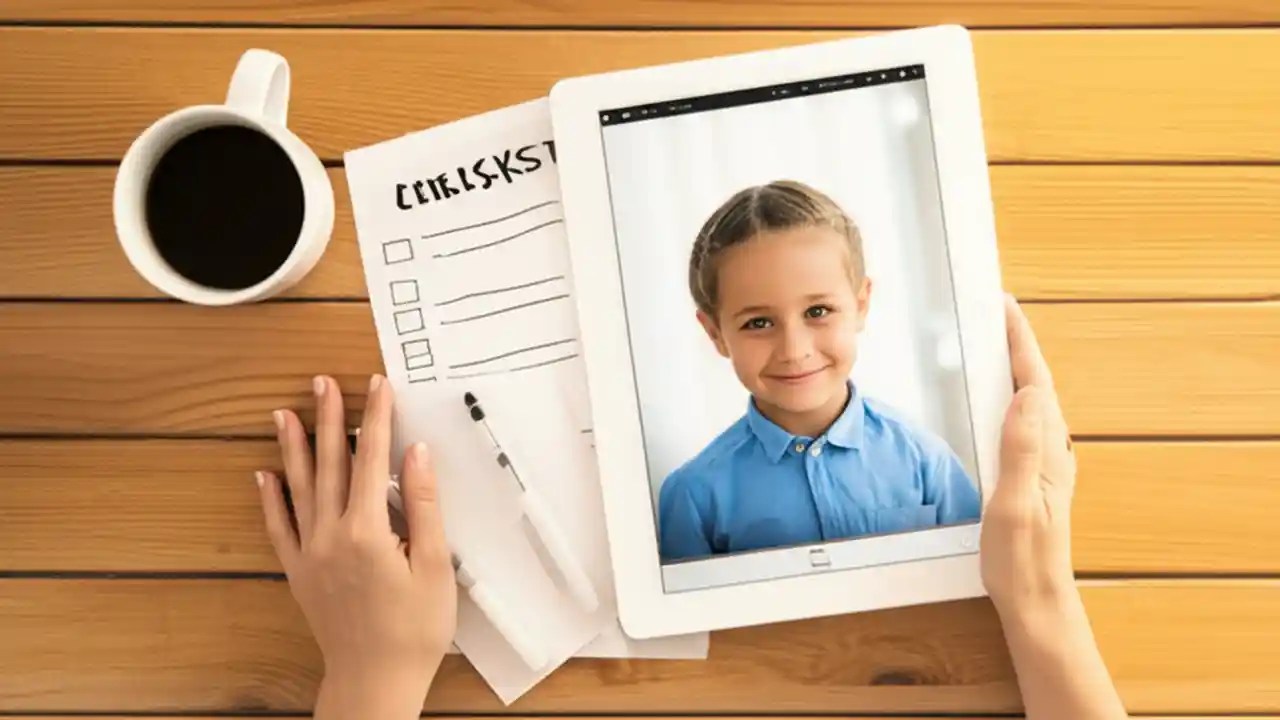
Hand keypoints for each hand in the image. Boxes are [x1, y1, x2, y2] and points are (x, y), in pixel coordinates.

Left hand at [255, 374, 457, 718]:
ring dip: (293, 448)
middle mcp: (330, 535)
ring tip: (285, 413)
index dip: (376, 418)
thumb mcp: (436, 565)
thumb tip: (416, 452)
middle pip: (330, 463)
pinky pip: (279, 527)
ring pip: (299, 488)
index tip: (377, 385)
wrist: (375, 680)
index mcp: (367, 531)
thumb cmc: (415, 629)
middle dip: (328, 418)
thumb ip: (422, 504)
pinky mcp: (299, 572)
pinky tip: (264, 475)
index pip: (371, 459)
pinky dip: (270, 499)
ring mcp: (310, 554)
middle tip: (323, 383)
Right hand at [981, 295, 1078, 616]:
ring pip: (1030, 399)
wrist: (1034, 598)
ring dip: (1014, 365)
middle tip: (996, 311)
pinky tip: (995, 396)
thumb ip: (1022, 448)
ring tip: (994, 340)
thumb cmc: (1022, 557)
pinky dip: (1008, 393)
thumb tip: (1028, 393)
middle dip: (1016, 343)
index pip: (1035, 381)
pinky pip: (1021, 419)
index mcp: (1048, 450)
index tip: (1004, 307)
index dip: (1019, 341)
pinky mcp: (1032, 472)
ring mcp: (1044, 461)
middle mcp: (1052, 449)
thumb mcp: (1014, 502)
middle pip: (1035, 382)